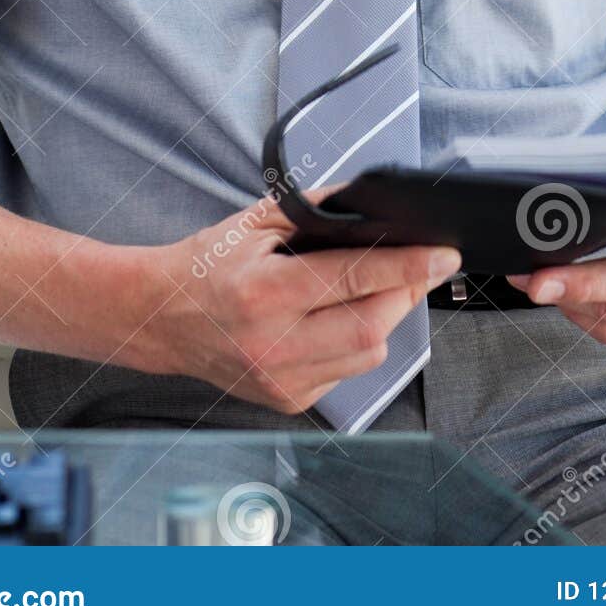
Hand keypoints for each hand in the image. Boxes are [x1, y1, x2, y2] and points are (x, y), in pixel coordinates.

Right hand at [135, 190, 460, 413]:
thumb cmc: (207, 266)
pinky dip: (356, 342)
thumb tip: (374, 205)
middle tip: (416, 266)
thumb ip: (317, 210)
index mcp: (264, 294)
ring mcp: (281, 380)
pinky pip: (347, 373)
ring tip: (371, 290)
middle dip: (405, 292)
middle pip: (372, 327)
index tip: (444, 255)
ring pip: (368, 355)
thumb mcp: (256, 222)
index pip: (354, 279)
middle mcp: (273, 345)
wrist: (161, 318)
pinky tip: (336, 320)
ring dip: (384, 318)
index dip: (407, 267)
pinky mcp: (288, 400)